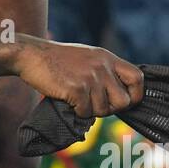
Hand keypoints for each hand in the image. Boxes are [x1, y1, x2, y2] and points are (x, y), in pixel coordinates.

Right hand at [16, 40, 144, 118]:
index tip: (125, 101)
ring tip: (76, 98)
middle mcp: (103, 66)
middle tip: (94, 104)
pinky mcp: (77, 89)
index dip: (135, 94)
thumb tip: (120, 94)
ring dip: (89, 110)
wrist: (31, 55)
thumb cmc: (56, 60)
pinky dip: (76, 111)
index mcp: (107, 58)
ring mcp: (90, 77)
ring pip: (103, 110)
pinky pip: (85, 112)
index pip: (138, 78)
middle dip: (110, 109)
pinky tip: (67, 99)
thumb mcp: (87, 57)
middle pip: (123, 101)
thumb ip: (104, 70)